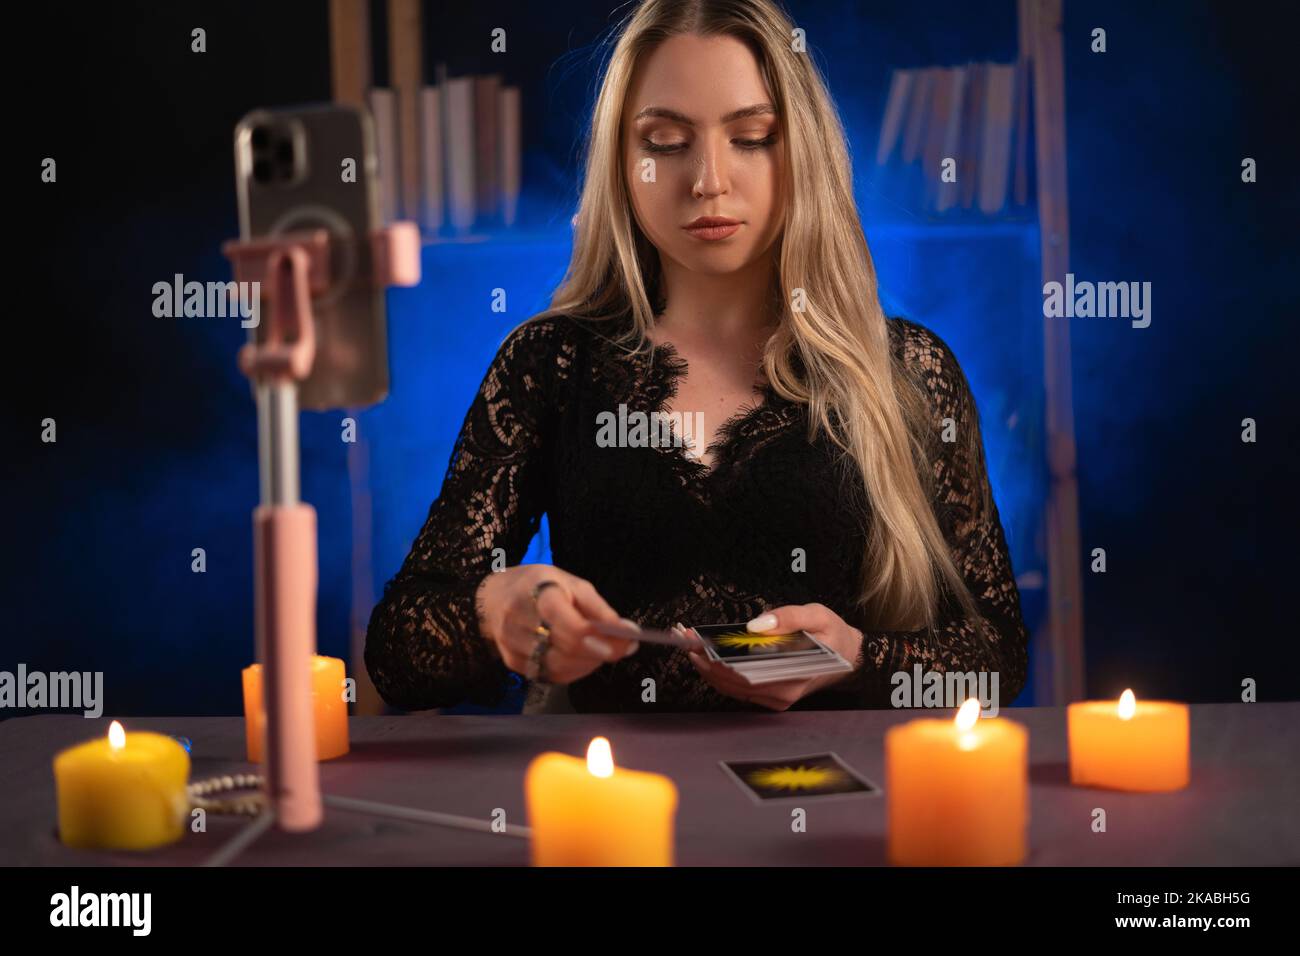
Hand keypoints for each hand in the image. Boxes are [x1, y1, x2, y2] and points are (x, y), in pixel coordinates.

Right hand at [476, 565, 638, 684]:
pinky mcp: (511, 662)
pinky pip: (549, 675)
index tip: (625, 643)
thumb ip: (601, 611)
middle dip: (600, 653)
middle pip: (567, 650)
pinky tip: (580, 658)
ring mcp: (512, 644)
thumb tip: (629, 634)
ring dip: (588, 663)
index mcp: (538, 593)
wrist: (495, 596)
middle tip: (620, 647)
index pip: (570, 625)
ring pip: (560, 667)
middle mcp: (519, 620)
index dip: (599, 640)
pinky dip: (573, 671)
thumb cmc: (541, 586)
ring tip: (600, 650)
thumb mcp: (574, 585)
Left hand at [683, 604, 863, 710]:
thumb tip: (755, 626)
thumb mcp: (818, 616)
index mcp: (792, 678)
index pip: (742, 673)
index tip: (695, 641)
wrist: (850, 657)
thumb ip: (789, 618)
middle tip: (683, 637)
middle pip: (730, 681)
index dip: (714, 658)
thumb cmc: (834, 635)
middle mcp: (780, 694)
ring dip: (706, 666)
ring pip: (730, 687)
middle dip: (703, 659)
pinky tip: (705, 654)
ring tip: (688, 642)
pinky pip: (737, 688)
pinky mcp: (769, 696)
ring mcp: (774, 699)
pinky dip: (718, 671)